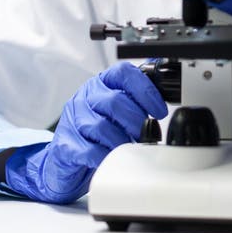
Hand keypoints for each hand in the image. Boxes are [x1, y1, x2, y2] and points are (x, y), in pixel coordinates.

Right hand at [4, 62, 166, 203]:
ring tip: (130, 147)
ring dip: (122, 140)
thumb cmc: (96, 132)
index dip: (145, 90)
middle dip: (136, 120)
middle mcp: (85, 97)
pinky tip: (112, 157)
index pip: (123, 73)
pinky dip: (105, 156)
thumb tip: (166, 85)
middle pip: (114, 101)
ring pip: (101, 126)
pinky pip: (88, 150)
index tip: (159, 110)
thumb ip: (137, 98)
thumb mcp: (116, 109)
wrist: (65, 159)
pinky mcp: (65, 145)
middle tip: (146, 134)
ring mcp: (72, 120)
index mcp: (101, 84)